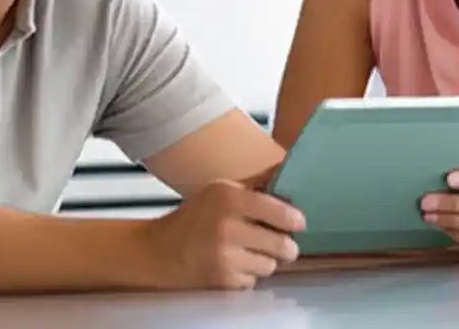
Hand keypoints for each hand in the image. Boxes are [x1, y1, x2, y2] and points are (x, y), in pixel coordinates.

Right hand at [144, 179, 305, 289]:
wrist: (160, 251)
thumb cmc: (193, 218)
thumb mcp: (220, 190)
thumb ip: (254, 186)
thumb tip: (288, 178)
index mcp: (230, 197)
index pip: (280, 211)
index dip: (294, 220)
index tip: (298, 223)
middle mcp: (228, 225)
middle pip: (283, 244)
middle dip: (285, 247)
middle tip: (281, 244)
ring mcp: (225, 254)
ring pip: (271, 265)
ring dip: (265, 261)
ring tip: (249, 252)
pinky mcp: (222, 279)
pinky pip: (253, 280)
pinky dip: (247, 275)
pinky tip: (234, 264)